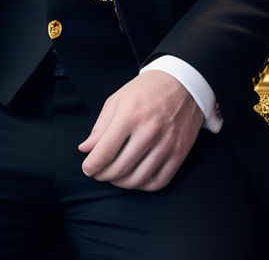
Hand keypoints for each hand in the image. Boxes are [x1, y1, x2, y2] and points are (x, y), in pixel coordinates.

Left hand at [78, 69, 203, 191]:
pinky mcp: (179, 153)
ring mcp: (167, 144)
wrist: (183, 83)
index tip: (87, 168)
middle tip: (98, 173)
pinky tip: (134, 177)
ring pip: (138, 179)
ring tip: (114, 176)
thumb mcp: (118, 99)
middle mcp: (149, 131)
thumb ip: (100, 126)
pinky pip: (158, 182)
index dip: (92, 165)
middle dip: (103, 175)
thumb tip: (85, 149)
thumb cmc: (147, 89)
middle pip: (120, 168)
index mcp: (130, 114)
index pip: (105, 151)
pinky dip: (142, 185)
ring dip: (121, 183)